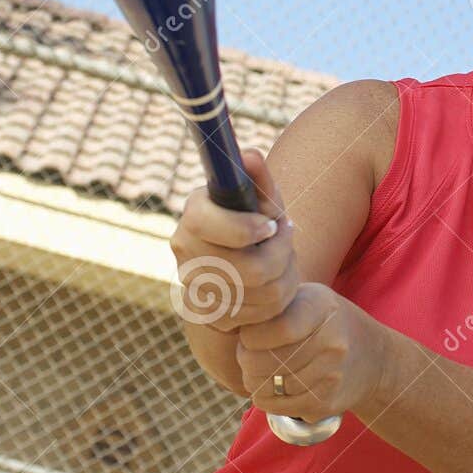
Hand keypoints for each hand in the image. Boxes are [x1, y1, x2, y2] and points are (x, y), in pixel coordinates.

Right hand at [169, 149, 298, 331]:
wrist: (235, 270)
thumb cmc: (251, 223)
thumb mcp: (259, 200)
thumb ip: (259, 179)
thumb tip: (250, 157)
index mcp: (194, 215)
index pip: (211, 225)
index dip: (248, 228)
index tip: (271, 225)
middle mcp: (186, 252)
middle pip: (252, 268)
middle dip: (281, 254)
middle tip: (284, 241)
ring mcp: (194, 287)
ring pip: (264, 293)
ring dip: (286, 275)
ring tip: (284, 260)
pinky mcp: (210, 315)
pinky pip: (261, 315)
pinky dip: (278, 299)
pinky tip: (275, 283)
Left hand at [235, 283, 385, 423]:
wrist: (373, 358)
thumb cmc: (326, 322)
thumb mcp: (309, 299)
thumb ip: (277, 305)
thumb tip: (234, 316)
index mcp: (322, 309)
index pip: (277, 329)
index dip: (251, 336)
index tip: (247, 335)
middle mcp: (332, 342)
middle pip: (268, 361)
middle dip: (246, 360)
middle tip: (246, 355)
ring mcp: (331, 375)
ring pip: (269, 386)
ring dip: (253, 380)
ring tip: (259, 369)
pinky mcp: (326, 402)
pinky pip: (277, 406)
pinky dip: (264, 398)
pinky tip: (270, 386)